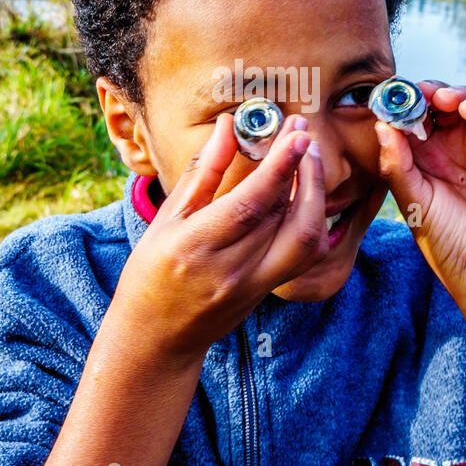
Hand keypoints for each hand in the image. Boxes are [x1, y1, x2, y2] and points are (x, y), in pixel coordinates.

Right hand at [112, 112, 327, 366]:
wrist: (157, 339)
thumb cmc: (151, 274)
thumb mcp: (166, 219)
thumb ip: (201, 172)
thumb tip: (228, 127)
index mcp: (195, 247)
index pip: (249, 203)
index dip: (278, 166)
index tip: (295, 133)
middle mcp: (230, 269)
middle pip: (281, 214)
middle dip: (300, 166)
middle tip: (302, 130)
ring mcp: (254, 284)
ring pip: (302, 236)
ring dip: (314, 192)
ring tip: (309, 158)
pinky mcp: (268, 291)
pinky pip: (304, 255)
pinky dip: (312, 220)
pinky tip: (307, 195)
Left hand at [374, 82, 465, 321]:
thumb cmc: (451, 247)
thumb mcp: (414, 205)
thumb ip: (397, 166)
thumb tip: (381, 125)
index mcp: (424, 160)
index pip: (411, 119)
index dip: (399, 103)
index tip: (385, 95)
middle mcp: (454, 149)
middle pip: (440, 103)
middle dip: (426, 92)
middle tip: (414, 92)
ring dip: (456, 92)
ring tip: (441, 99)